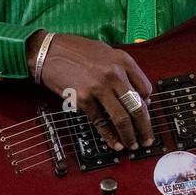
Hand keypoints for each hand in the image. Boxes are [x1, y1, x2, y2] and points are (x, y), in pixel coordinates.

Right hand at [26, 31, 154, 150]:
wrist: (47, 51)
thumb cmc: (75, 50)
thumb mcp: (105, 52)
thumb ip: (122, 69)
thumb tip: (135, 93)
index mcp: (122, 60)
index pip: (145, 88)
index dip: (148, 105)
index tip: (146, 114)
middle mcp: (114, 73)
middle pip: (137, 106)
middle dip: (144, 127)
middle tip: (147, 138)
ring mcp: (99, 87)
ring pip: (122, 118)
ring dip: (129, 135)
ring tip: (132, 144)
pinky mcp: (83, 99)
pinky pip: (101, 122)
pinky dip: (109, 136)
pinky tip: (115, 143)